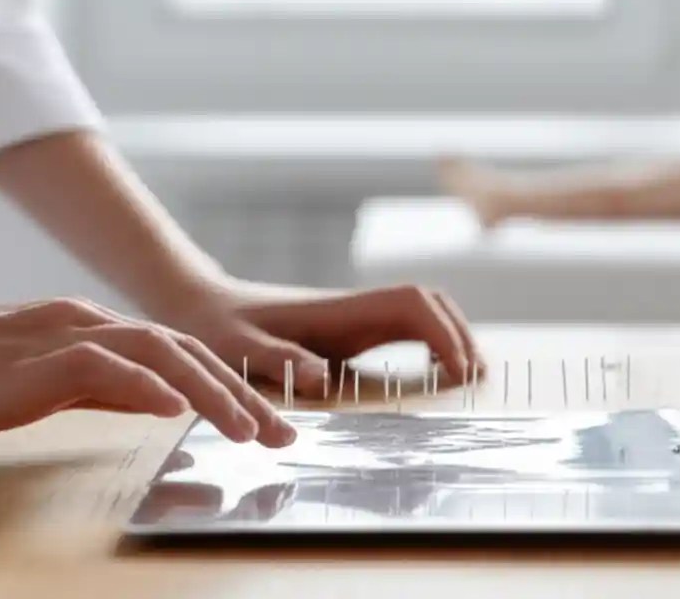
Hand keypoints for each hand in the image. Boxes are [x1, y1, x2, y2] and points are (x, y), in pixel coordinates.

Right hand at [0, 298, 295, 445]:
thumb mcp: (44, 381)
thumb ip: (99, 385)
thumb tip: (156, 403)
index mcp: (90, 328)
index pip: (177, 353)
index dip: (228, 384)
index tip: (265, 421)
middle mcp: (86, 323)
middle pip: (185, 351)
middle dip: (240, 392)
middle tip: (282, 432)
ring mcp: (60, 335)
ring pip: (158, 354)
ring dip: (212, 391)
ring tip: (250, 429)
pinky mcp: (30, 360)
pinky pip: (101, 367)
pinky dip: (144, 385)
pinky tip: (177, 409)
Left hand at [171, 284, 482, 397]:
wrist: (201, 306)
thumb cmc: (218, 329)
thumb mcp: (239, 348)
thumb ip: (279, 360)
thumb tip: (320, 378)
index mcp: (338, 309)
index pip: (411, 304)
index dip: (442, 332)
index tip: (458, 369)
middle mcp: (354, 307)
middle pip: (428, 302)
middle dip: (459, 333)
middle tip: (478, 377)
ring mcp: (356, 315)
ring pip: (423, 310)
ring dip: (451, 335)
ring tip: (470, 375)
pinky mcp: (351, 327)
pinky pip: (406, 326)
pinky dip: (433, 342)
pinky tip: (437, 371)